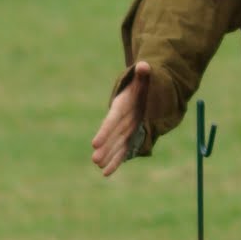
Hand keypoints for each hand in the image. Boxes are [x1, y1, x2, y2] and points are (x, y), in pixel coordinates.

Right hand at [91, 61, 150, 177]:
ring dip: (108, 156)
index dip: (104, 131)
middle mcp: (120, 120)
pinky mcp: (129, 138)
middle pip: (112, 136)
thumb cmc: (141, 86)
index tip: (95, 143)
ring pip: (116, 145)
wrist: (141, 93)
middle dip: (104, 148)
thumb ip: (143, 74)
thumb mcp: (143, 79)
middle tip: (95, 159)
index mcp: (121, 106)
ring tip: (99, 166)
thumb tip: (145, 66)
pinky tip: (107, 172)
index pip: (112, 120)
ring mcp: (124, 130)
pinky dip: (116, 161)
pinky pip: (122, 151)